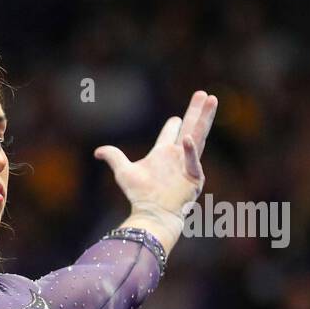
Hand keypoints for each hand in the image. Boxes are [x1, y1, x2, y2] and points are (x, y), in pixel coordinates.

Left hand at [94, 90, 217, 232]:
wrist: (151, 214)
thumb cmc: (139, 195)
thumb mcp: (123, 172)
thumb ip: (114, 157)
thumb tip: (97, 151)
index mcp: (163, 154)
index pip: (171, 133)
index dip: (173, 124)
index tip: (177, 115)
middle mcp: (177, 156)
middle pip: (190, 127)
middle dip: (196, 111)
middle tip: (202, 94)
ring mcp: (187, 165)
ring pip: (199, 136)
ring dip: (205, 118)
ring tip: (212, 100)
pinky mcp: (194, 177)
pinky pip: (192, 161)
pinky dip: (189, 150)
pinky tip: (187, 138)